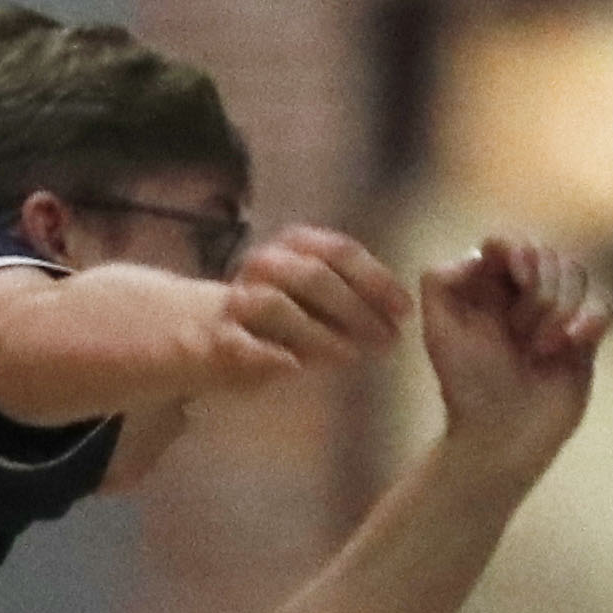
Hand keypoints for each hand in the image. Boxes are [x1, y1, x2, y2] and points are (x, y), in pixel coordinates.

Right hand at [208, 226, 408, 383]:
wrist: (207, 330)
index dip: (376, 280)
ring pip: (276, 305)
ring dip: (319, 332)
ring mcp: (238, 300)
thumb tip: (400, 315)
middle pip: (313, 276)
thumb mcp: (319, 297)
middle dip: (356, 309)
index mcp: (294, 245)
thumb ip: (355, 298)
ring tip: (351, 356)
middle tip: (386, 340)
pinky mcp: (218, 339)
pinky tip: (294, 367)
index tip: (404, 311)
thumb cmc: (280, 316)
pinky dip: (268, 354)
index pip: (340, 251)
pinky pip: (241, 344)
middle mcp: (264, 264)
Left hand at [419, 236, 610, 473]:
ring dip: (561, 309)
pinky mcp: (583, 338)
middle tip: (519, 335)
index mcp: (487, 286)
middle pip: (548, 254)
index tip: (518, 277)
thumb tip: (477, 255)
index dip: (519, 252)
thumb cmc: (467, 388)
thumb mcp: (439, 333)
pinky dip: (590, 322)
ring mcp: (556, 314)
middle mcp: (522, 294)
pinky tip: (569, 348)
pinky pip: (603, 306)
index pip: (510, 242)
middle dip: (539, 292)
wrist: (502, 437)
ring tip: (539, 350)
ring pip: (577, 273)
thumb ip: (440, 282)